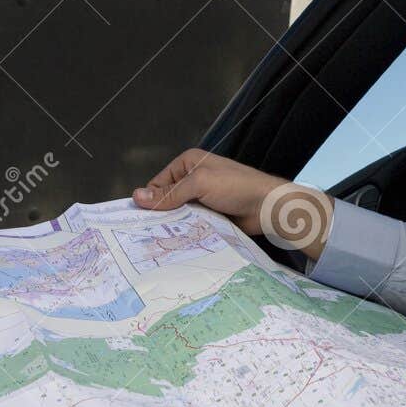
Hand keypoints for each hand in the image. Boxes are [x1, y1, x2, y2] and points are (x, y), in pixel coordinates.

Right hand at [134, 148, 334, 261]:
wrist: (268, 206)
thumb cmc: (237, 187)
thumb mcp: (200, 184)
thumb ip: (170, 193)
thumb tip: (138, 197)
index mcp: (189, 163)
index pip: (158, 183)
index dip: (150, 200)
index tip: (139, 220)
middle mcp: (194, 179)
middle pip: (168, 199)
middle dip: (162, 215)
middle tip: (147, 235)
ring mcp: (203, 198)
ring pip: (179, 214)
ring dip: (175, 225)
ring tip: (162, 242)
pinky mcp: (211, 214)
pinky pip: (192, 223)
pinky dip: (187, 231)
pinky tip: (179, 244)